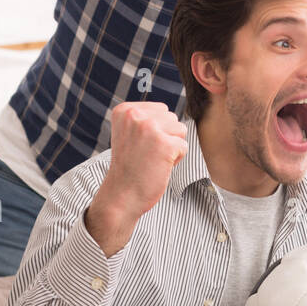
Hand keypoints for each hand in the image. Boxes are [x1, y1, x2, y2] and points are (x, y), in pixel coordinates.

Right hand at [98, 102, 187, 220]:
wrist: (122, 195)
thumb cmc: (130, 167)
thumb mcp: (130, 134)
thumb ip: (146, 118)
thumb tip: (170, 114)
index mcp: (125, 110)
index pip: (160, 109)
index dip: (156, 130)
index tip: (139, 145)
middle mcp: (135, 115)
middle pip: (172, 118)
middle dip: (166, 137)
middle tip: (147, 154)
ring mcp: (150, 128)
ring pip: (181, 130)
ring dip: (172, 147)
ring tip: (153, 159)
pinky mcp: (165, 144)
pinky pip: (184, 146)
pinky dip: (176, 159)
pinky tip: (159, 166)